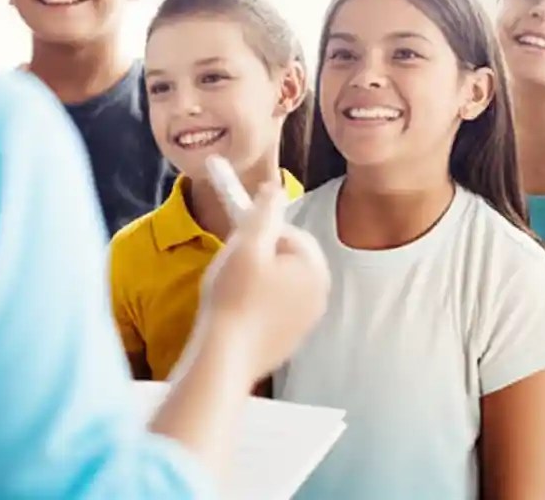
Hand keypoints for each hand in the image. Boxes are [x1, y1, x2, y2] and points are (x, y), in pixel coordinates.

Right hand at [198, 181, 329, 380]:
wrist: (225, 357)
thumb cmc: (234, 297)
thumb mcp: (247, 243)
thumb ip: (264, 211)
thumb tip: (275, 188)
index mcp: (315, 269)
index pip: (289, 234)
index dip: (259, 235)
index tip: (238, 244)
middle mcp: (320, 295)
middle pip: (286, 260)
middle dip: (259, 259)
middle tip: (232, 269)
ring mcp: (306, 322)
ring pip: (278, 286)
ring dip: (256, 282)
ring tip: (231, 292)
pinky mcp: (289, 341)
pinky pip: (274, 312)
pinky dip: (256, 308)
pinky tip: (235, 314)